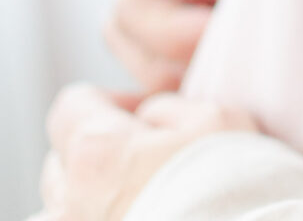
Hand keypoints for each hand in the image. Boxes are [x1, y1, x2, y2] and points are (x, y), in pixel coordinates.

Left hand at [37, 86, 256, 220]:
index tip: (142, 117)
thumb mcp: (215, 119)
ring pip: (64, 207)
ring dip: (93, 199)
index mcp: (97, 151)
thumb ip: (165, 107)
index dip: (109, 102)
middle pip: (62, 158)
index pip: (70, 105)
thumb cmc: (232, 194)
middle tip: (149, 163)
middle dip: (99, 152)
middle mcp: (69, 204)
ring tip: (148, 203)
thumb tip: (143, 119)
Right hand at [104, 0, 263, 90]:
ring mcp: (200, 21)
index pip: (132, 7)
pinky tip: (266, 90)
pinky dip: (232, 92)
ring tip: (253, 82)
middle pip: (140, 57)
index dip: (166, 31)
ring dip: (206, 86)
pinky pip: (215, 83)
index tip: (217, 28)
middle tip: (237, 71)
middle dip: (180, 70)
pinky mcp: (234, 44)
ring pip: (173, 78)